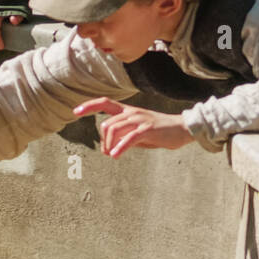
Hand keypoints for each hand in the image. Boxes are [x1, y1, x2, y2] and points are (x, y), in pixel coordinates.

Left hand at [74, 98, 195, 157]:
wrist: (183, 128)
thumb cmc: (160, 132)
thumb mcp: (139, 134)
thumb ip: (125, 136)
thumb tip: (111, 146)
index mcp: (128, 111)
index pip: (104, 103)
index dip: (89, 106)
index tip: (75, 111)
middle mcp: (131, 113)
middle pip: (106, 123)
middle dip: (102, 140)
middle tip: (106, 152)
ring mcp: (139, 119)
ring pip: (114, 129)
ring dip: (108, 145)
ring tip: (111, 155)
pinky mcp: (148, 129)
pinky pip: (129, 138)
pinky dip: (120, 147)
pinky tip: (115, 156)